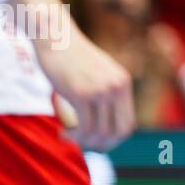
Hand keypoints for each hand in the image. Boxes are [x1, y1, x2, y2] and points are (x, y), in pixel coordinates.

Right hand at [33, 28, 134, 151]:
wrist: (56, 39)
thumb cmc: (72, 58)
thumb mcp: (98, 73)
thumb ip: (105, 92)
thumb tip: (105, 120)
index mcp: (123, 83)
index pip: (128, 124)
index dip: (113, 140)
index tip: (96, 142)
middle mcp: (116, 87)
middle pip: (119, 132)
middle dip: (102, 145)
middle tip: (83, 144)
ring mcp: (100, 90)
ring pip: (100, 133)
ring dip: (84, 142)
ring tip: (69, 137)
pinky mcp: (81, 93)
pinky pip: (84, 128)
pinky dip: (73, 137)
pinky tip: (62, 133)